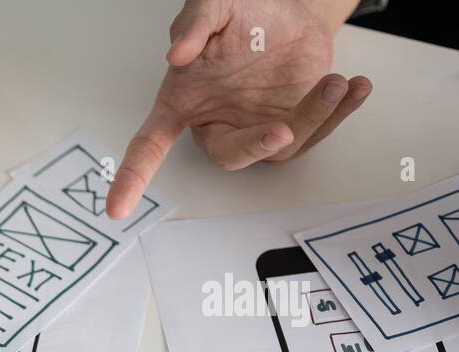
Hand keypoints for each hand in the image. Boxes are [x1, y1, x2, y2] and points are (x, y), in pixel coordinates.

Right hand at [106, 0, 369, 218]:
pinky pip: (315, 132)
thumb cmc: (240, 9)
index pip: (149, 145)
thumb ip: (194, 24)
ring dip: (313, 119)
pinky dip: (340, 113)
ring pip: (279, 147)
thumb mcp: (214, 3)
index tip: (116, 208)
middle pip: (228, 154)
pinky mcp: (293, 120)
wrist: (287, 6)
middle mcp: (218, 121)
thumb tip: (178, 55)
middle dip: (255, 145)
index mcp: (184, 102)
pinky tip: (357, 88)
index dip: (133, 176)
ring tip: (336, 83)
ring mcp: (257, 124)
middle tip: (281, 129)